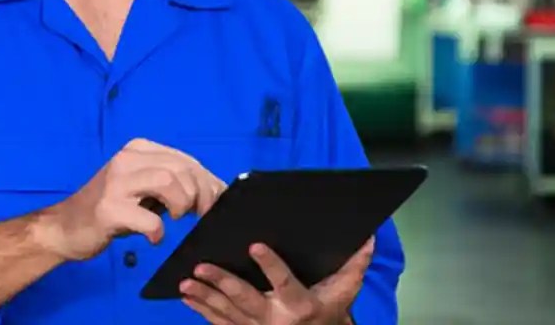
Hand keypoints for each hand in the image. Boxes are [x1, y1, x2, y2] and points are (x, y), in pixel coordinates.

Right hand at [36, 138, 225, 261]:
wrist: (65, 227)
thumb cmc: (112, 209)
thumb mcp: (144, 188)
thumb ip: (174, 183)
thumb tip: (216, 191)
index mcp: (138, 149)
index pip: (186, 160)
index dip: (209, 183)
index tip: (214, 205)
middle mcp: (127, 158)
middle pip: (181, 169)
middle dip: (200, 196)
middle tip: (197, 217)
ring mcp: (116, 182)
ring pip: (168, 182)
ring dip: (181, 206)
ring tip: (173, 219)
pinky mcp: (109, 208)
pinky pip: (149, 219)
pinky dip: (157, 232)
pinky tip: (152, 238)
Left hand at [180, 237, 374, 324]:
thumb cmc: (329, 312)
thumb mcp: (344, 293)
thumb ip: (354, 266)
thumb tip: (368, 237)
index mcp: (301, 306)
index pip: (284, 282)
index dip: (270, 266)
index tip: (255, 245)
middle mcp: (276, 320)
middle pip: (245, 299)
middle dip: (222, 283)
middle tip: (202, 267)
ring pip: (226, 313)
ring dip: (205, 296)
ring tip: (186, 281)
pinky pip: (219, 324)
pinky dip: (202, 310)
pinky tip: (187, 296)